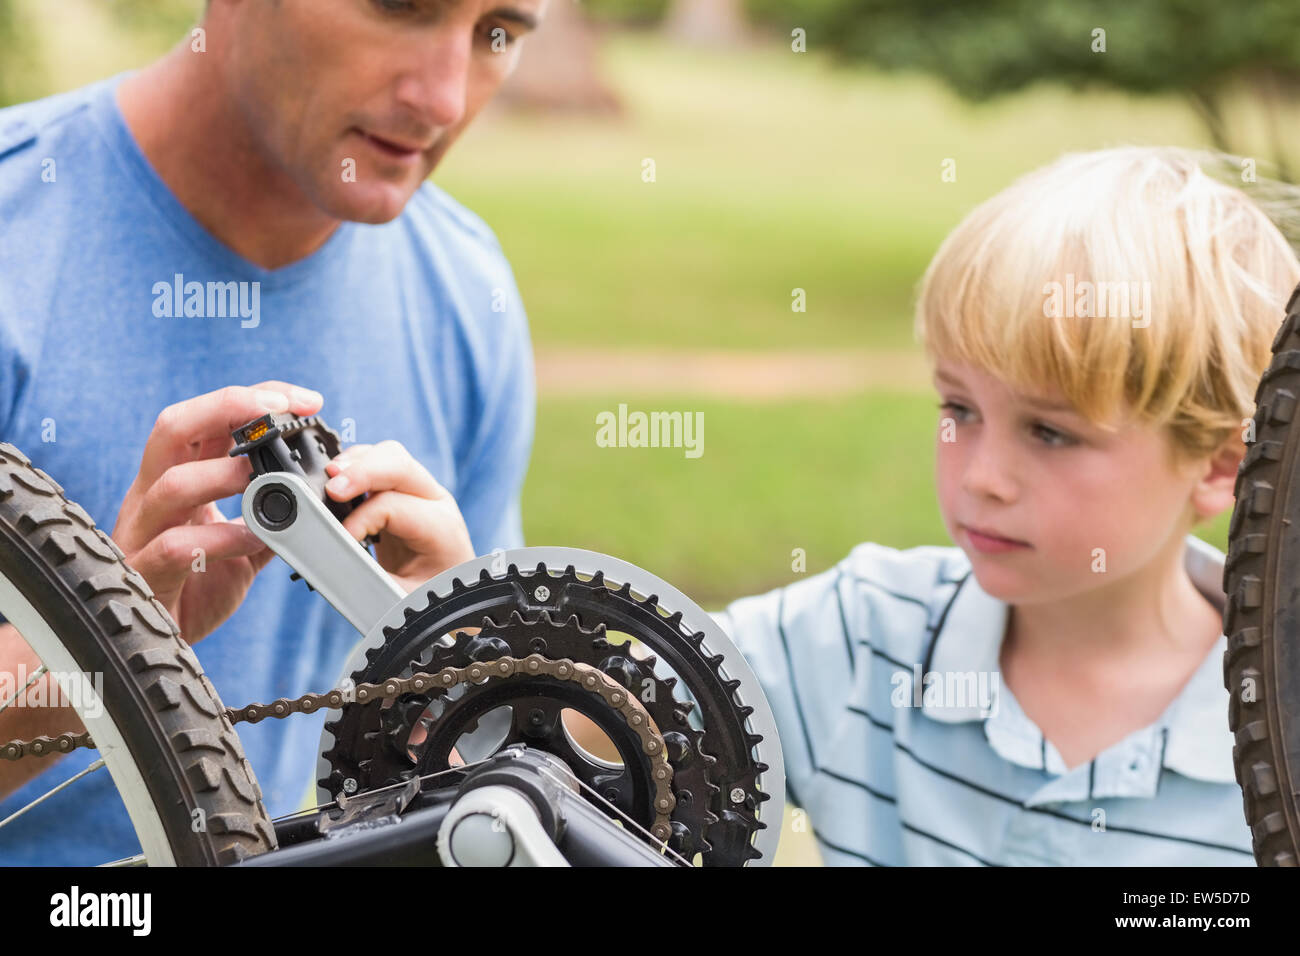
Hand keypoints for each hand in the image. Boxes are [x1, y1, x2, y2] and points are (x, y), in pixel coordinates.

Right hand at [112, 382, 324, 643]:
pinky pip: (176, 546)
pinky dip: (222, 538)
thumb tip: (317, 495)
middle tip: (282, 410)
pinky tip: (257, 538)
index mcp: (175, 478)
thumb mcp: (241, 544)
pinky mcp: (145, 572)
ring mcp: (143, 532)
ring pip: (171, 484)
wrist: (151, 644)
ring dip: (225, 473)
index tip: (304, 400)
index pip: (205, 418)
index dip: (252, 398)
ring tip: (270, 476)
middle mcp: (152, 495)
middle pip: (172, 427)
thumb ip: (272, 516)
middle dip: (229, 406)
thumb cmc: (194, 586)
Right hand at [323, 440, 475, 593]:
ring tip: (329, 482)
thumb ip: (368, 582)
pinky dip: (356, 466)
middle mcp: (436, 502)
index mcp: (442, 530)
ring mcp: (422, 491)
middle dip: (360, 472)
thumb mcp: (402, 599)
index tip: (341, 537)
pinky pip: (381, 463)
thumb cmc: (432, 598)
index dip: (361, 518)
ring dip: (356, 463)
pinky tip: (338, 483)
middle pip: (399, 464)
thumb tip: (330, 561)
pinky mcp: (405, 491)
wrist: (452, 594)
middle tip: (330, 489)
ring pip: (389, 456)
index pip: (395, 506)